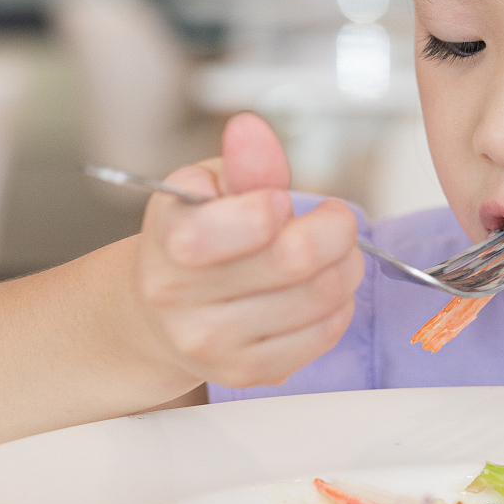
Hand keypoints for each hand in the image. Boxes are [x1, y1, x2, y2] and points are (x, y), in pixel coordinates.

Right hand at [133, 112, 362, 388]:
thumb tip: (250, 130)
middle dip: (334, 229)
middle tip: (332, 219)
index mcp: (168, 240)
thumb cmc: (194, 238)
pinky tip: (318, 288)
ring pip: (320, 296)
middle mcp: (181, 298)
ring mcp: (214, 343)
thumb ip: (242, 163)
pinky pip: (324, 333)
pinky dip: (338, 303)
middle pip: (296, 259)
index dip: (274, 205)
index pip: (238, 225)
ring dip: (344, 265)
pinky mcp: (247, 372)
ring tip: (330, 252)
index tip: (280, 200)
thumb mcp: (209, 187)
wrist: (159, 311)